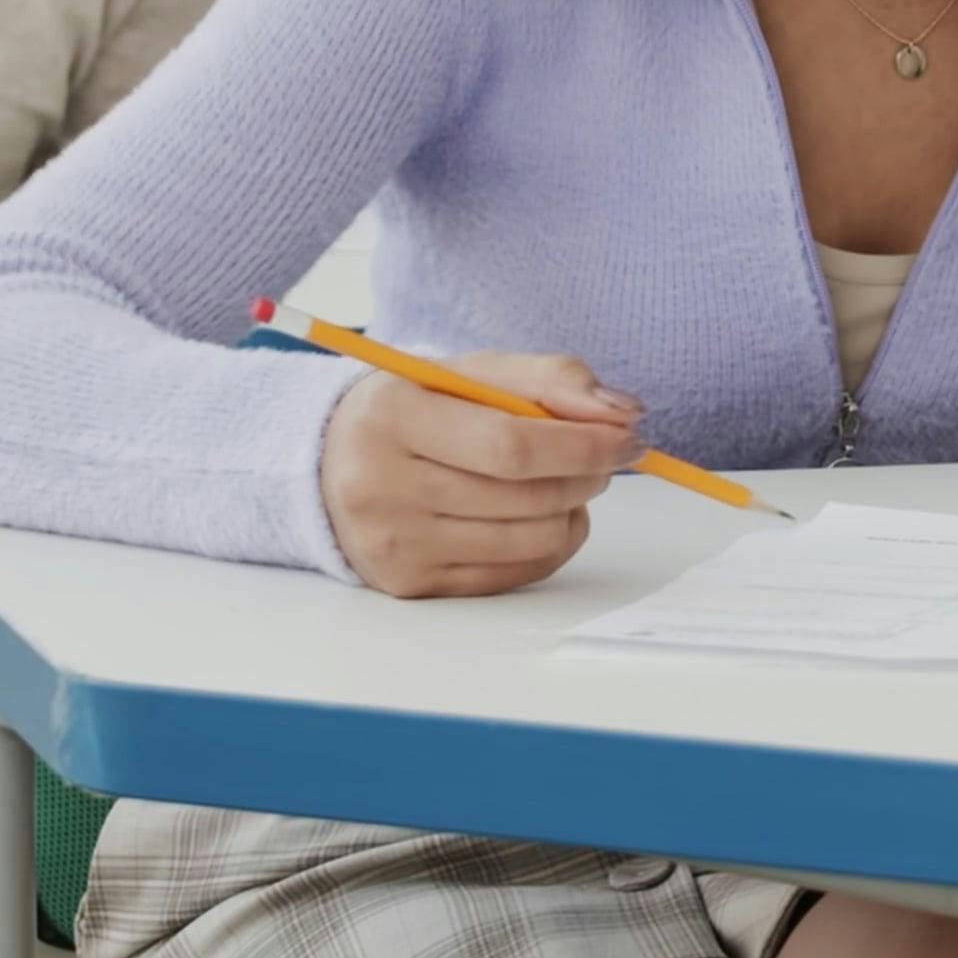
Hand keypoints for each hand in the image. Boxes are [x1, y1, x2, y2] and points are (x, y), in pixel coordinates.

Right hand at [319, 353, 643, 597]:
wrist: (330, 462)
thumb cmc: (418, 409)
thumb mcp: (471, 372)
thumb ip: (551, 380)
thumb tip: (624, 413)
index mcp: (392, 417)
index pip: (510, 446)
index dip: (581, 446)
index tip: (628, 435)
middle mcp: (380, 486)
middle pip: (524, 497)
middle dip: (587, 475)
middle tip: (608, 455)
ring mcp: (393, 544)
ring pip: (528, 541)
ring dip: (574, 510)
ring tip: (569, 482)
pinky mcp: (410, 585)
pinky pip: (515, 575)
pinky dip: (551, 544)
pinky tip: (545, 516)